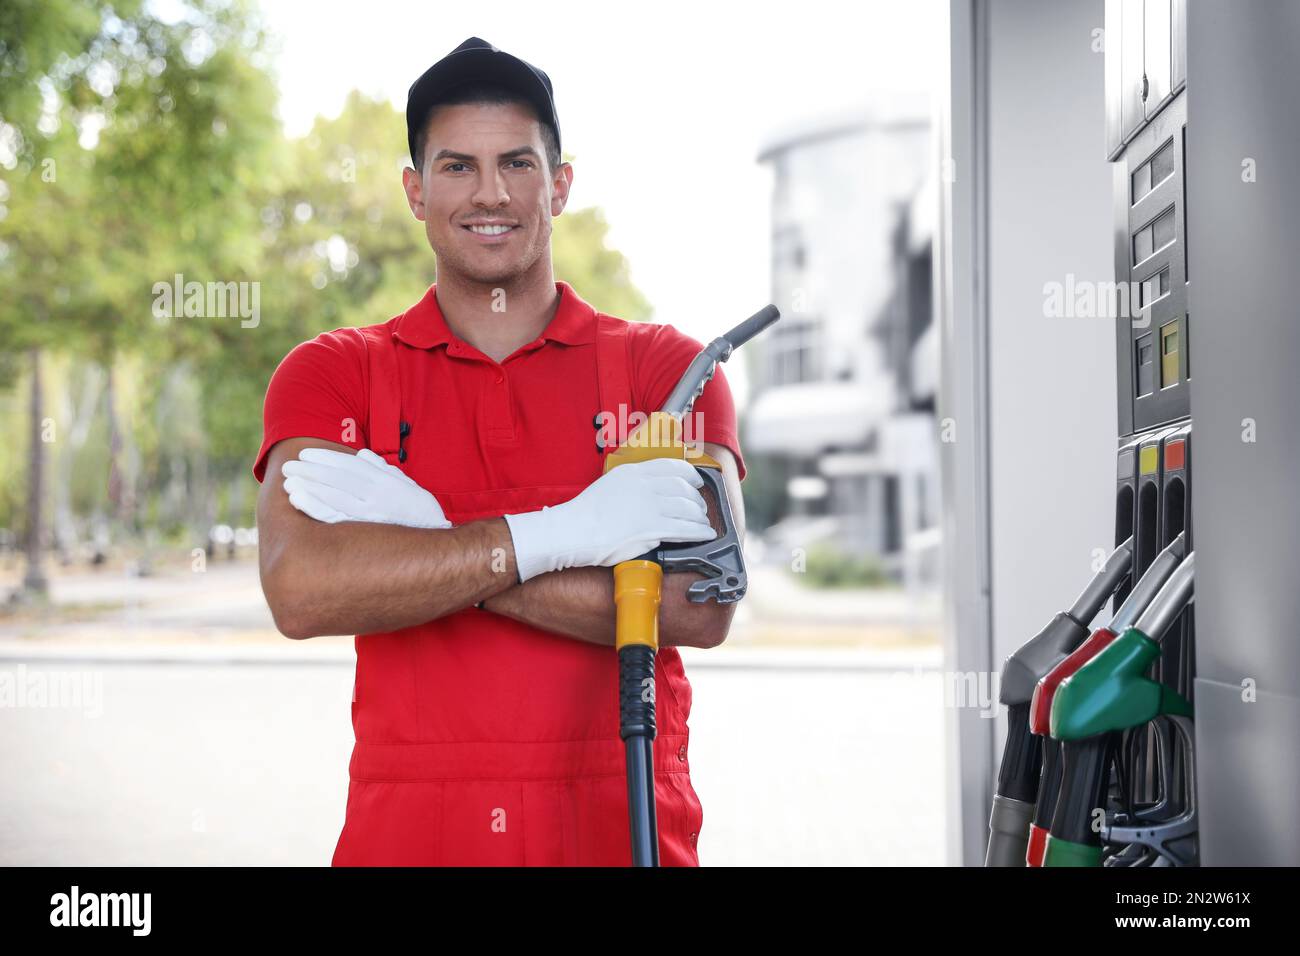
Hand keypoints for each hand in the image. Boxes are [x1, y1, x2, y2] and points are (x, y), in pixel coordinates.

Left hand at [280, 447, 451, 528]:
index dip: (326, 458)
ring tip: (289, 483)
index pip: (349, 465)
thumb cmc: (418, 513)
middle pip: (336, 479)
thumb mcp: (406, 484)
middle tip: (289, 466)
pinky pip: (334, 518)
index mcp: (385, 481)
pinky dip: (315, 507)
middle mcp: (377, 495)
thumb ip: (383, 469)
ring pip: (332, 496)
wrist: (436, 541)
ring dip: (308, 487)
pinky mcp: (364, 532)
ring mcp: (370, 514)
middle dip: (310, 471)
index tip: (306, 454)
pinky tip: (299, 501)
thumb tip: (362, 454)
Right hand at [503, 457, 714, 582]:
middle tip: (700, 507)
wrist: (571, 531)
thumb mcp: (610, 486)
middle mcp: (643, 485)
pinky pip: (685, 528)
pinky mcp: (651, 527)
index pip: (671, 466)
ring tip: (703, 523)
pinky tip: (706, 534)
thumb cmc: (585, 514)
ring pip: (687, 507)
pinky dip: (700, 531)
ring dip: (700, 516)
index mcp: (633, 472)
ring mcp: (648, 505)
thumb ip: (633, 487)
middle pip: (683, 487)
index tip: (696, 481)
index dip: (690, 474)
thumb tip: (653, 496)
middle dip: (697, 498)